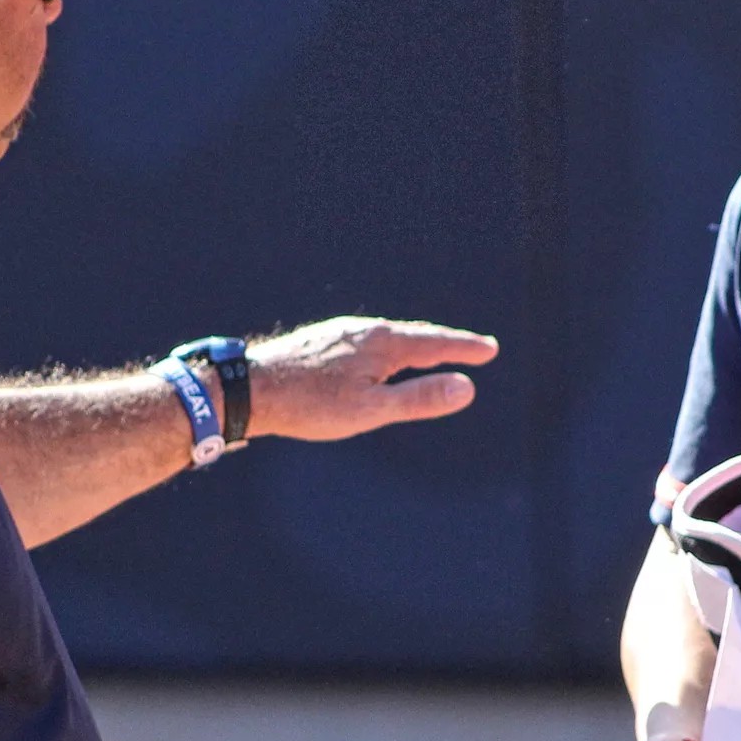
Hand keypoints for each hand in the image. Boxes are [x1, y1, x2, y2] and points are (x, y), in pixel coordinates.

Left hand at [246, 317, 497, 440]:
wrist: (251, 390)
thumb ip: (419, 399)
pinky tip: (378, 360)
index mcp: (382, 344)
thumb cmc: (310, 405)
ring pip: (388, 338)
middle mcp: (364, 330)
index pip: (436, 343)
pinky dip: (388, 350)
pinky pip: (367, 343)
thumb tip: (466, 387)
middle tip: (473, 347)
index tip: (490, 349)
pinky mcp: (322, 341)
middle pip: (414, 336)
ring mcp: (341, 333)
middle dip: (445, 343)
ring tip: (432, 352)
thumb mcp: (371, 411)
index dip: (465, 348)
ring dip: (415, 346)